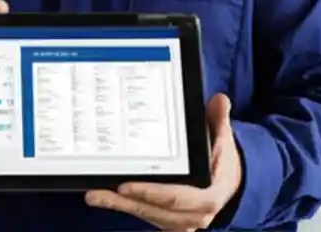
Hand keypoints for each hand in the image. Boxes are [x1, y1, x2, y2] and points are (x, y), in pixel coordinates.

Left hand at [85, 94, 241, 230]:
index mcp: (210, 195)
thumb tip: (219, 101)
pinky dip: (124, 208)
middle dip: (129, 201)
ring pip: (147, 215)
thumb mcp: (221, 137)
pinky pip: (144, 216)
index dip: (152, 193)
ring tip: (96, 195)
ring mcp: (181, 222)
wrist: (225, 180)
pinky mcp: (168, 221)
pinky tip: (104, 199)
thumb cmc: (219, 158)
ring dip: (121, 206)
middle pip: (157, 210)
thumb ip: (218, 119)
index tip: (127, 185)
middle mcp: (196, 214)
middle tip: (105, 189)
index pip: (178, 198)